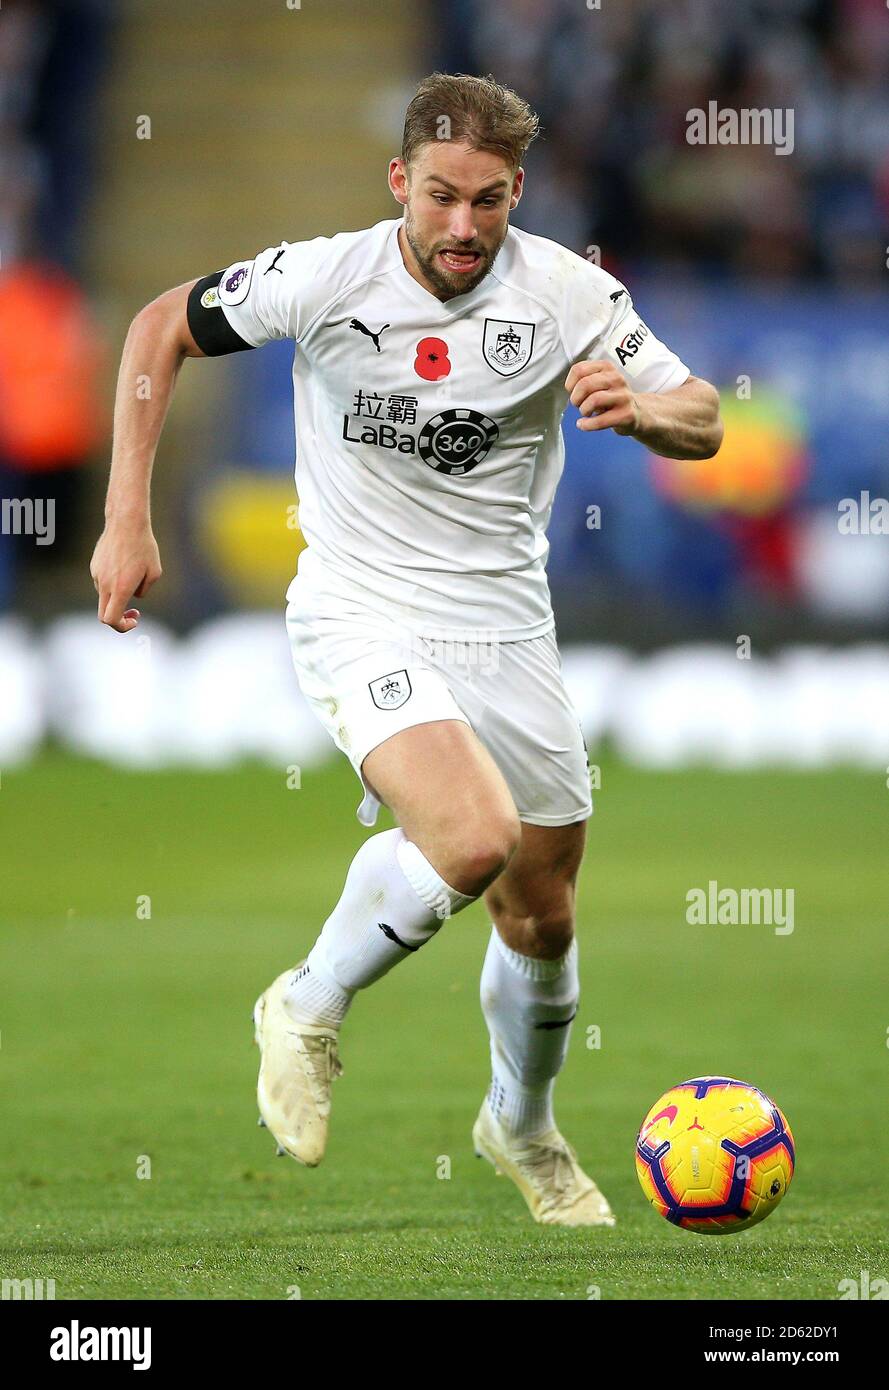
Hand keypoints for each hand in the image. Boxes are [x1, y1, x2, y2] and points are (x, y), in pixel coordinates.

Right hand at [90, 517, 161, 631]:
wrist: (126, 523)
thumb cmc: (144, 546)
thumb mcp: (154, 572)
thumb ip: (143, 590)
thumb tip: (133, 595)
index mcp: (120, 589)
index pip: (111, 619)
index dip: (122, 626)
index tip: (134, 619)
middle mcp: (105, 584)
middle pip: (103, 614)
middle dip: (118, 618)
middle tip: (133, 611)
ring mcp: (97, 574)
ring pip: (105, 596)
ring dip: (118, 596)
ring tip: (134, 576)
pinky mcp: (94, 566)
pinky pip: (103, 582)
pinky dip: (113, 583)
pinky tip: (124, 566)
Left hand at [565, 359, 640, 434]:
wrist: (638, 412)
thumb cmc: (613, 398)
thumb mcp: (599, 382)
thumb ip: (584, 380)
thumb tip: (569, 389)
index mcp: (606, 368)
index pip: (579, 369)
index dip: (570, 384)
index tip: (572, 392)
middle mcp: (616, 378)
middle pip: (585, 384)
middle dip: (575, 398)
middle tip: (578, 404)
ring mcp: (623, 396)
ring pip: (594, 400)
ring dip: (583, 410)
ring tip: (585, 413)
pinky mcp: (627, 414)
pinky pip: (601, 420)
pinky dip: (587, 425)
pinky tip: (583, 424)